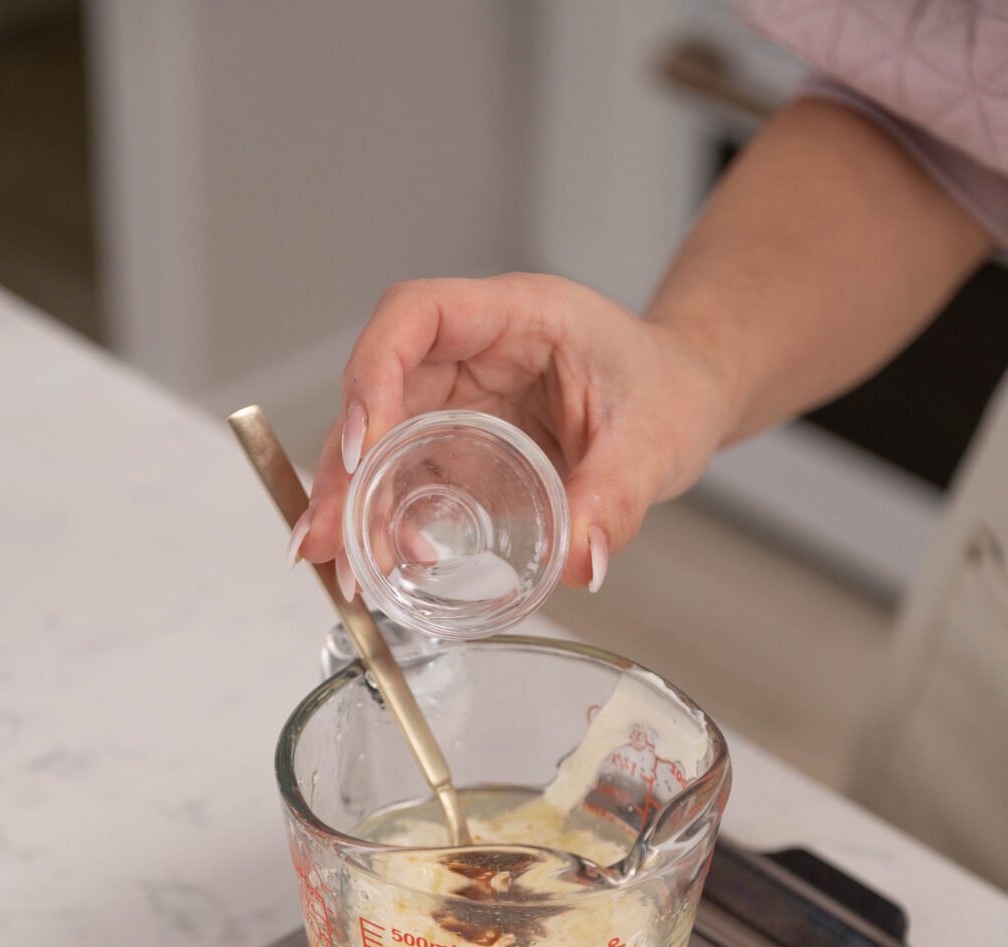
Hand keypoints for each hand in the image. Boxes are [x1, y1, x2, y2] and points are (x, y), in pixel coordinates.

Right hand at [296, 274, 730, 590]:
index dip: (373, 374)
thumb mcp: (655, 441)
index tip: (363, 446)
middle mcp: (473, 352)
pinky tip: (385, 564)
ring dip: (354, 502)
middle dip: (344, 467)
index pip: (414, 315)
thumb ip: (619, 498)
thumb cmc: (670, 390)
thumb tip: (584, 562)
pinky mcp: (462, 445)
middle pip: (379, 391)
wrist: (682, 401)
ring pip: (382, 440)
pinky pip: (408, 476)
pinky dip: (388, 519)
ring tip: (342, 568)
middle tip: (326, 539)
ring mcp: (460, 400)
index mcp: (515, 316)